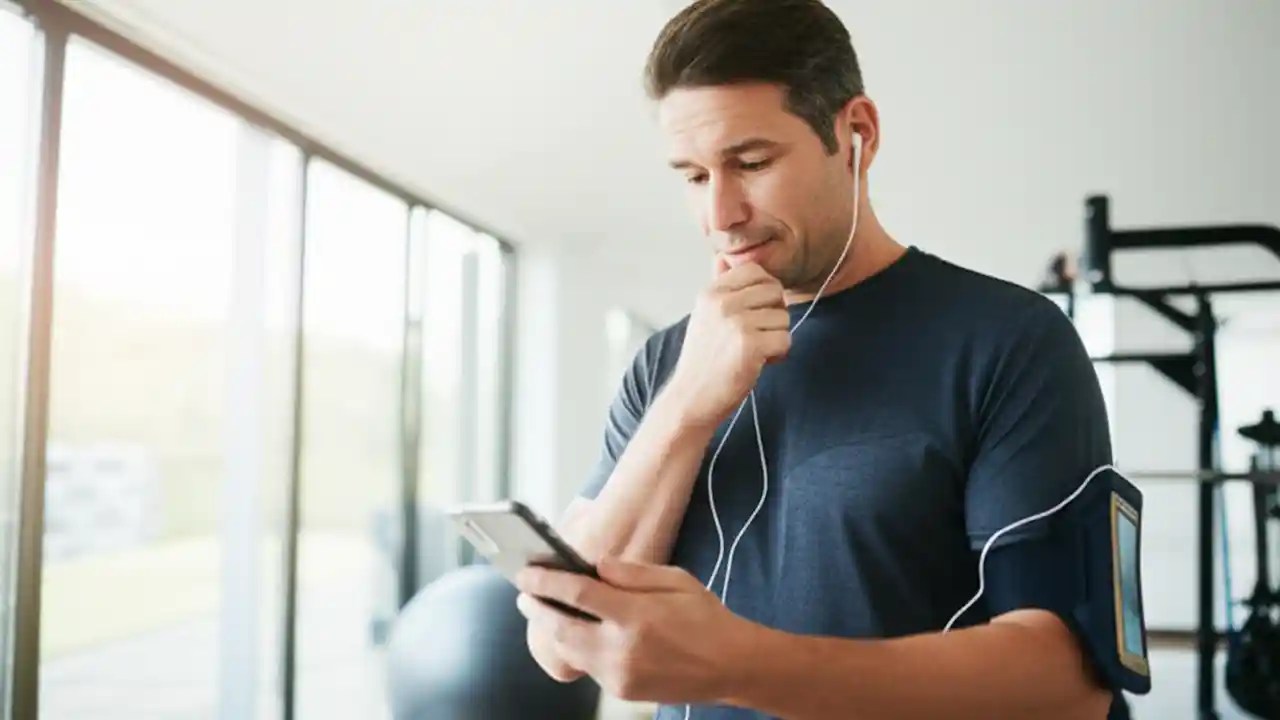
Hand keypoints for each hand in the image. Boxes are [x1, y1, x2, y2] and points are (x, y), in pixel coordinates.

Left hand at [514, 558, 756, 703]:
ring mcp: (620, 674)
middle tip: (525, 593)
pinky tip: (578, 632)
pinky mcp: (621, 690)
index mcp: (637, 616)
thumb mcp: (675, 580)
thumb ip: (632, 572)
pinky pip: (588, 666)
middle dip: (538, 609)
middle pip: (562, 628)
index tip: (526, 572)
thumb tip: (596, 564)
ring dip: (554, 629)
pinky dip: (578, 647)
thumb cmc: (706, 618)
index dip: (546, 582)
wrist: (731, 666)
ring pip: (570, 651)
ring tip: (545, 610)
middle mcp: (623, 649)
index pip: (577, 594)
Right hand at [667, 259, 789, 427]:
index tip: (755, 313)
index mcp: (711, 292)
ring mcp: (736, 323)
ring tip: (754, 352)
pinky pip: (785, 340)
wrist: (692, 397)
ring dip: (776, 337)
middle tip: (758, 335)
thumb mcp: (704, 315)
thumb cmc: (703, 359)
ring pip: (783, 317)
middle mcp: (722, 303)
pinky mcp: (750, 345)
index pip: (755, 270)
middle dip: (774, 314)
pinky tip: (760, 363)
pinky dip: (778, 355)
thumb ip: (718, 285)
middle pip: (775, 291)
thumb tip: (723, 257)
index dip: (764, 291)